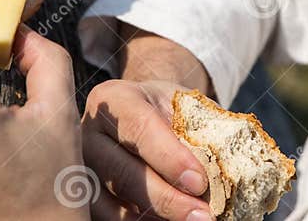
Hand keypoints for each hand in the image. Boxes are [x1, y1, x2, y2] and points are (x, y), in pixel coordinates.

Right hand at [83, 78, 214, 220]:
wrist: (143, 113)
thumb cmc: (168, 109)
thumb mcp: (186, 104)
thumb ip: (202, 126)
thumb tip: (228, 160)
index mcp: (114, 99)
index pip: (141, 129)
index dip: (171, 159)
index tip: (200, 182)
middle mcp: (87, 133)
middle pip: (122, 173)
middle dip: (166, 198)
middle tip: (202, 215)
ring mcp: (79, 167)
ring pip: (109, 204)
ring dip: (152, 217)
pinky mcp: (80, 196)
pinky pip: (105, 218)